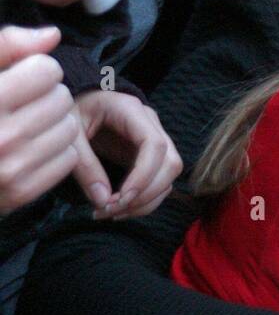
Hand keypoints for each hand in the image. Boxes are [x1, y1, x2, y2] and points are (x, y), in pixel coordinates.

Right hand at [0, 24, 78, 213]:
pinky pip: (69, 158)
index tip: (20, 79)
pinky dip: (56, 152)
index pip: (47, 69)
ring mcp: (10, 168)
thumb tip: (53, 36)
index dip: (36, 69)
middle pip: (62, 98)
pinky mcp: (21, 192)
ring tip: (28, 125)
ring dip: (55, 123)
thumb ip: (7, 46)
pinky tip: (31, 149)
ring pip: (70, 128)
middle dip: (47, 96)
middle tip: (24, 105)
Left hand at [71, 91, 181, 218]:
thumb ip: (85, 165)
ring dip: (146, 202)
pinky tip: (118, 207)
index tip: (120, 199)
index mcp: (131, 111)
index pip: (155, 145)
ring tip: (110, 213)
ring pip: (168, 177)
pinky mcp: (149, 156)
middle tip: (111, 210)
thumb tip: (103, 201)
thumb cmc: (73, 110)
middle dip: (146, 194)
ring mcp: (154, 140)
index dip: (143, 176)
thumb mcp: (70, 135)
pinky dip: (143, 200)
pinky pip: (158, 181)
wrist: (79, 101)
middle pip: (170, 163)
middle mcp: (151, 124)